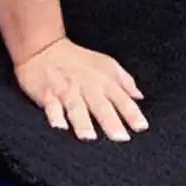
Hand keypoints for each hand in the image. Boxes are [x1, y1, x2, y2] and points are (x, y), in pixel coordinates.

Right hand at [14, 37, 147, 141]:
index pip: (122, 99)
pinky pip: (51, 106)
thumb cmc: (78, 59)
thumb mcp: (106, 64)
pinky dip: (55, 115)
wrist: (43, 48)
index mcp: (103, 81)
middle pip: (101, 106)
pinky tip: (59, 126)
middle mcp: (87, 86)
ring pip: (76, 107)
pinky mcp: (47, 93)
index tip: (141, 127)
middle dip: (111, 121)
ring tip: (89, 137)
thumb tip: (139, 96)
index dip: (132, 113)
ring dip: (83, 122)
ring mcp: (66, 90)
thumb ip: (124, 81)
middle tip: (120, 138)